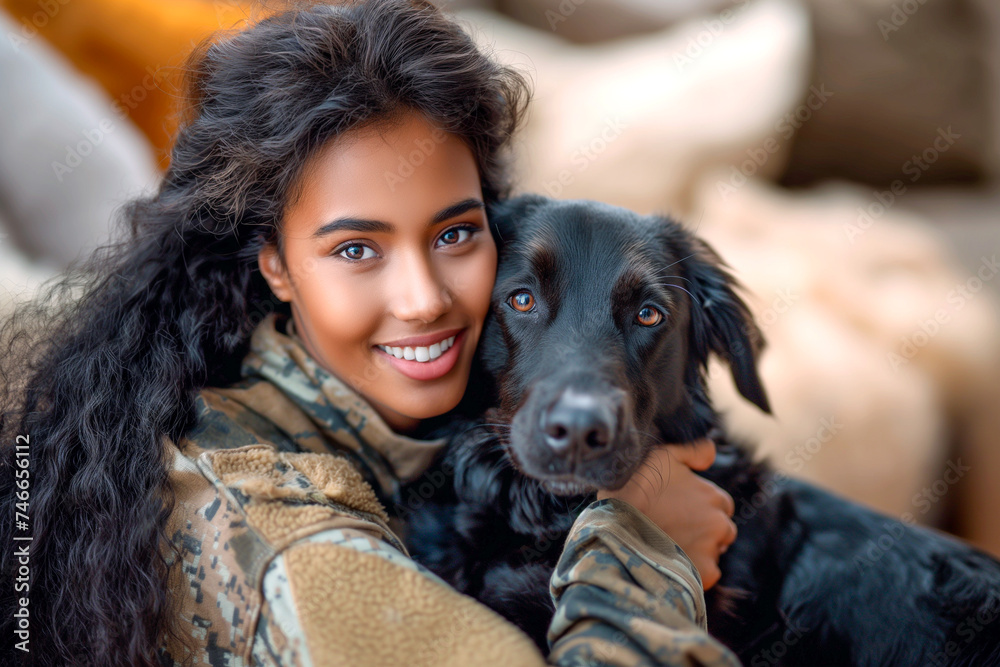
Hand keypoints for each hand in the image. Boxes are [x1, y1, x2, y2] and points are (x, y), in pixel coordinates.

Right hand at [596, 438, 736, 589]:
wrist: (614, 518)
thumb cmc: (635, 483)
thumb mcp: (666, 453)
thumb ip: (694, 450)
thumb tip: (711, 454)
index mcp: (713, 495)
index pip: (720, 506)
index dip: (700, 509)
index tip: (679, 513)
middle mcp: (718, 522)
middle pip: (722, 531)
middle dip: (703, 531)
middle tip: (674, 532)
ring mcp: (711, 548)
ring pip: (713, 553)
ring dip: (698, 551)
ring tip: (667, 547)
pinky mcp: (702, 571)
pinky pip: (709, 575)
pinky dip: (694, 572)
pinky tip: (671, 563)